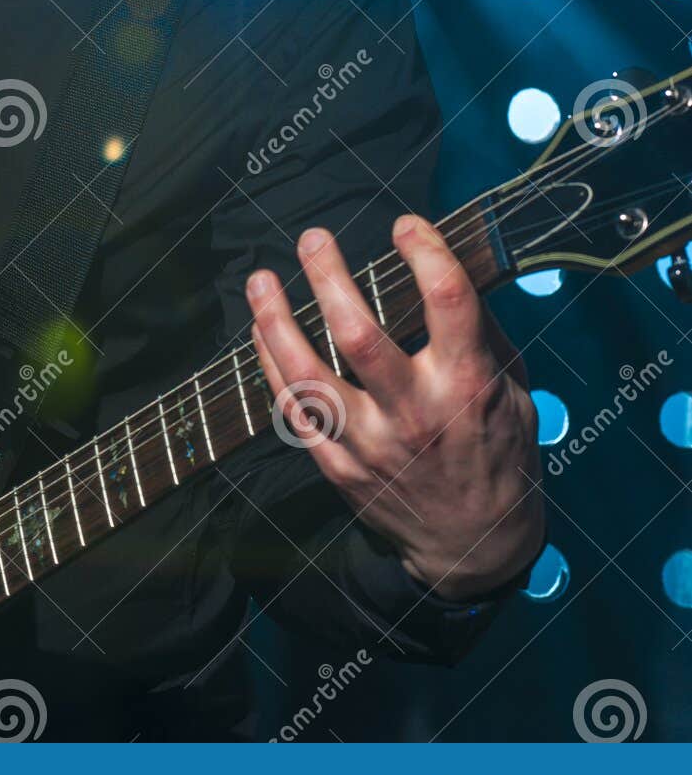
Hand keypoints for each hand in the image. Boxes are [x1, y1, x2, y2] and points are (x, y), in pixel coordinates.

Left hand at [245, 214, 543, 601]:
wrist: (477, 548)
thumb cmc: (500, 455)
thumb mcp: (514, 391)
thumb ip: (482, 334)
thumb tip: (446, 269)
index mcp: (468, 384)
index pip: (446, 300)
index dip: (424, 249)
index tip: (405, 225)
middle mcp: (415, 412)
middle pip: (358, 334)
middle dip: (327, 276)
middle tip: (312, 238)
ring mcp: (371, 443)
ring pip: (309, 375)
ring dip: (276, 321)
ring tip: (260, 280)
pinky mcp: (341, 467)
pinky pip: (294, 411)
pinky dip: (271, 366)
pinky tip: (261, 331)